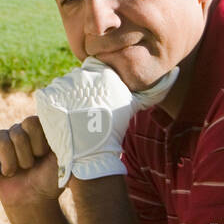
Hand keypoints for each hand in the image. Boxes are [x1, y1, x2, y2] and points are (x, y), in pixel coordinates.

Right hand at [0, 115, 62, 208]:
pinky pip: (1, 143)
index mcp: (47, 128)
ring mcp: (12, 136)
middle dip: (35, 148)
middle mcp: (29, 129)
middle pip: (29, 122)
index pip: (45, 118)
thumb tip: (65, 121)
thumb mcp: (66, 159)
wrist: (34, 199)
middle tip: (37, 162)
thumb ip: (65, 138)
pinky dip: (8, 161)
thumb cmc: (52, 180)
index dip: (45, 138)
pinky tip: (11, 171)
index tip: (47, 154)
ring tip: (26, 168)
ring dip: (23, 158)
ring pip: (15, 134)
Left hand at [34, 56, 179, 187]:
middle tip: (82, 112)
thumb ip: (155, 89)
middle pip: (77, 78)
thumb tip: (177, 72)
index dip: (93, 88)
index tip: (94, 103)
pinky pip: (47, 97)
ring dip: (65, 100)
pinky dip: (52, 108)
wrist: (90, 152)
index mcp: (102, 73)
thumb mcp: (135, 105)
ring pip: (62, 87)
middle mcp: (81, 74)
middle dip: (79, 93)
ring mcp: (61, 85)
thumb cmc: (114, 129)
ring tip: (71, 118)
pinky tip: (61, 119)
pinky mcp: (46, 97)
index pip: (93, 71)